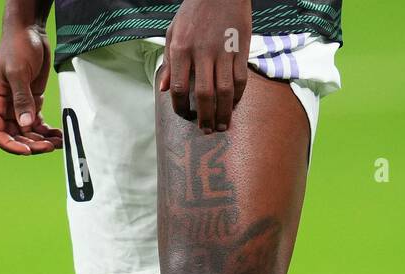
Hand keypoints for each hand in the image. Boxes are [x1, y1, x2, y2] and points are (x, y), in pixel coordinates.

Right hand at [0, 23, 63, 154]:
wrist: (30, 31)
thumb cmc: (17, 46)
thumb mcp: (18, 72)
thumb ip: (22, 99)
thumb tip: (25, 124)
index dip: (10, 145)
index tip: (27, 150)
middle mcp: (4, 106)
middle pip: (14, 136)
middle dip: (31, 144)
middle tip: (48, 147)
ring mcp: (18, 106)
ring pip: (27, 132)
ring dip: (41, 140)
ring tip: (57, 143)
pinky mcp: (31, 103)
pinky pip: (38, 123)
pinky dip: (47, 131)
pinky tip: (58, 135)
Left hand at [159, 0, 251, 132]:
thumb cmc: (193, 11)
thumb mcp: (173, 32)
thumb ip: (169, 62)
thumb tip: (163, 90)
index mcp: (181, 49)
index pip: (180, 88)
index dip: (181, 108)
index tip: (185, 116)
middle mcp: (202, 52)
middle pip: (204, 95)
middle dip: (205, 118)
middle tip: (206, 131)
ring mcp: (223, 51)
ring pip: (225, 91)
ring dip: (223, 113)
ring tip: (221, 126)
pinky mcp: (241, 49)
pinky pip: (241, 79)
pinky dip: (238, 96)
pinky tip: (233, 105)